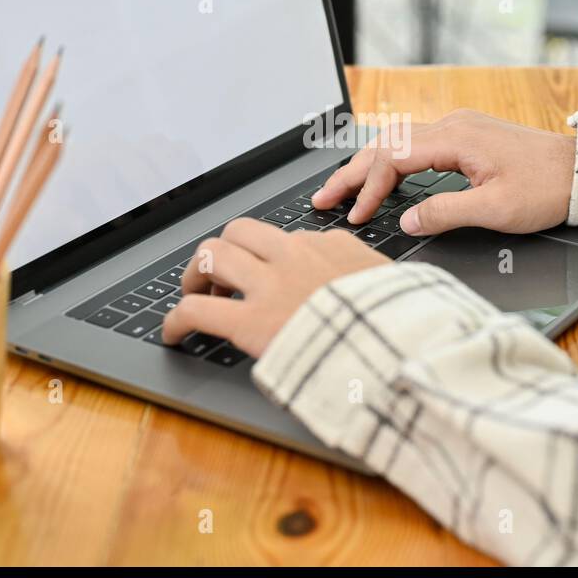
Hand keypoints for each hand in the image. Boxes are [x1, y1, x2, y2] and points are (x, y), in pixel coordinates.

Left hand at [163, 218, 389, 357]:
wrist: (397, 345)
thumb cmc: (403, 324)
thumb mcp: (399, 288)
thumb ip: (378, 282)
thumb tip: (388, 291)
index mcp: (334, 248)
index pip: (291, 240)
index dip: (273, 259)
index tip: (270, 276)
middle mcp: (296, 257)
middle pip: (241, 232)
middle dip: (224, 251)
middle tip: (219, 278)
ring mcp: (270, 286)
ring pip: (213, 254)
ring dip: (196, 274)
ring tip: (192, 295)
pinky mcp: (249, 321)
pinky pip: (196, 310)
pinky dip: (177, 320)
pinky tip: (173, 334)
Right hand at [311, 109, 576, 235]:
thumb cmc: (548, 188)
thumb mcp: (497, 210)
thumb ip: (446, 214)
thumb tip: (409, 221)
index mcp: (455, 138)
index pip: (392, 159)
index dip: (368, 188)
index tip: (357, 216)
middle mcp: (452, 125)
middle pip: (385, 144)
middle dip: (351, 172)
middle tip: (323, 198)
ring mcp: (459, 128)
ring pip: (398, 141)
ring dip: (368, 165)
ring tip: (343, 188)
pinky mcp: (467, 136)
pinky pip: (415, 142)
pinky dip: (390, 160)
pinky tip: (383, 176)